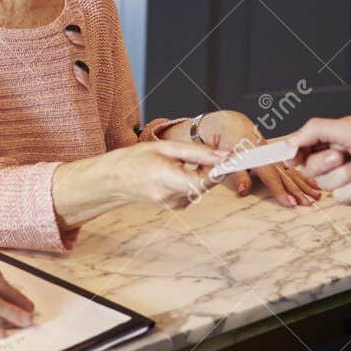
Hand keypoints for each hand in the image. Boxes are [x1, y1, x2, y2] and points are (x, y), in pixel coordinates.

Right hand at [56, 138, 226, 219]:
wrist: (114, 180)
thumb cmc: (135, 160)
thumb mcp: (165, 148)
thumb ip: (197, 153)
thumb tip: (224, 155)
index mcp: (166, 179)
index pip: (205, 181)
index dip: (223, 170)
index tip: (236, 158)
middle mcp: (172, 197)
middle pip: (207, 183)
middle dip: (214, 164)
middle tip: (215, 144)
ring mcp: (174, 205)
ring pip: (202, 186)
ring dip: (204, 170)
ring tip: (189, 155)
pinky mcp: (176, 206)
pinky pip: (194, 190)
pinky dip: (195, 177)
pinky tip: (182, 167)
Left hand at [195, 110, 320, 206]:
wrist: (230, 122)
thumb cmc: (226, 138)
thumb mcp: (224, 156)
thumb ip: (236, 175)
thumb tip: (243, 191)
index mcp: (255, 152)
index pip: (270, 174)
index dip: (280, 189)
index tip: (289, 202)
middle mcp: (268, 152)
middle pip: (284, 173)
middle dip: (297, 189)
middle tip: (308, 203)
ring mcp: (274, 153)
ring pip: (291, 170)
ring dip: (303, 184)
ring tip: (315, 197)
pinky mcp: (276, 154)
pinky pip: (292, 166)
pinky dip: (303, 176)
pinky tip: (313, 185)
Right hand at [280, 117, 350, 208]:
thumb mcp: (349, 128)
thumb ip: (314, 131)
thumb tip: (287, 142)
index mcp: (336, 138)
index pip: (304, 145)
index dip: (295, 151)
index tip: (288, 156)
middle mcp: (339, 158)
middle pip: (309, 168)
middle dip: (325, 162)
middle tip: (344, 154)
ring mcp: (347, 179)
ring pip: (325, 185)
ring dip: (346, 175)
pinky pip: (341, 198)